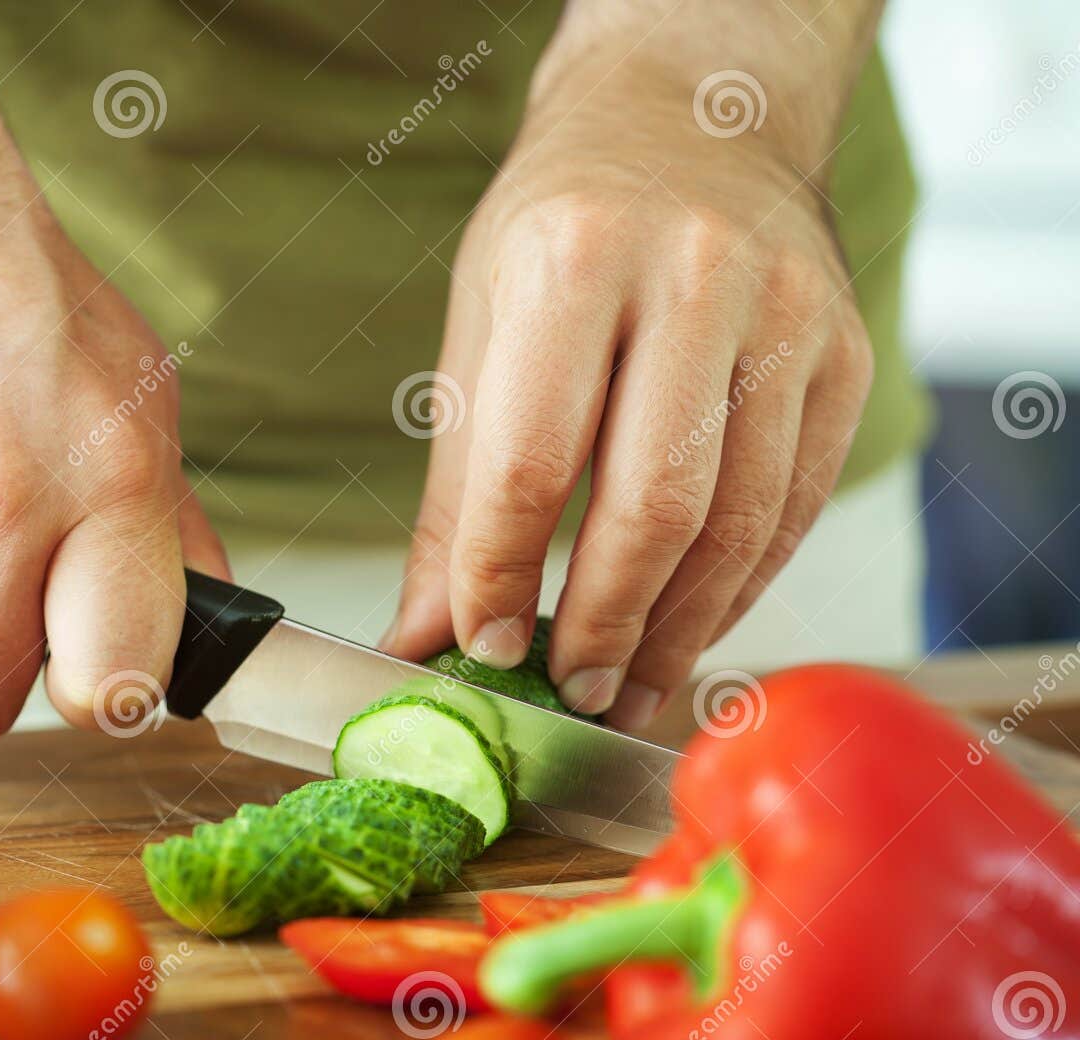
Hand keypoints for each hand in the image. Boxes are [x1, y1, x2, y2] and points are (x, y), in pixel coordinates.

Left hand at [383, 6, 876, 730]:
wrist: (688, 122)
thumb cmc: (565, 228)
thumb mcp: (480, 333)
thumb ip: (456, 498)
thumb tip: (422, 633)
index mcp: (575, 260)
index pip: (532, 461)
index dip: (501, 576)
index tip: (480, 645)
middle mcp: (695, 277)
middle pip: (653, 506)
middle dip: (601, 625)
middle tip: (564, 688)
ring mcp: (788, 315)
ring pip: (737, 525)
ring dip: (675, 631)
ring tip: (621, 687)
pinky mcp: (844, 357)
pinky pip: (792, 511)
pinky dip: (737, 591)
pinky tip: (686, 628)